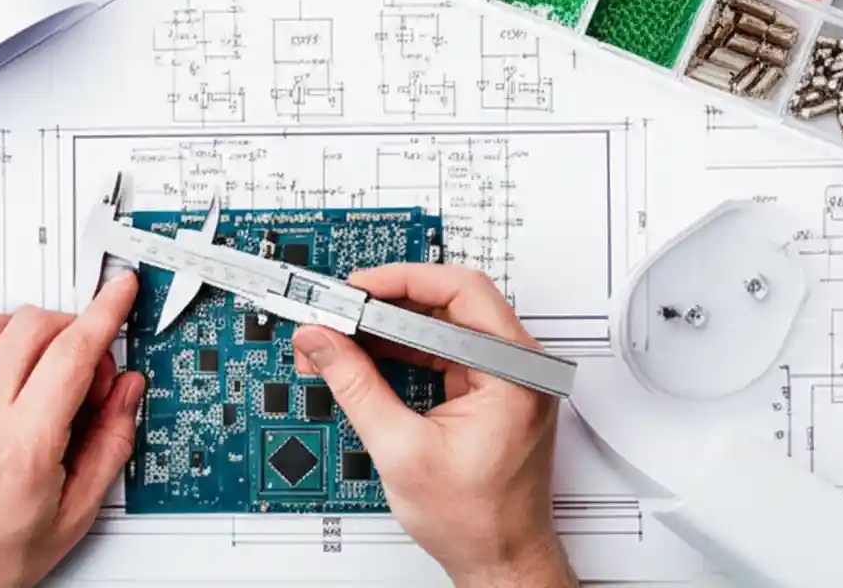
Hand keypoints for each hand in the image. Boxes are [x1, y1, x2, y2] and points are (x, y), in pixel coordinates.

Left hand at [0, 272, 143, 587]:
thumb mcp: (74, 513)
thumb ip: (109, 444)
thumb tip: (126, 393)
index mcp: (23, 445)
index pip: (72, 354)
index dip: (104, 314)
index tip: (120, 291)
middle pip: (35, 327)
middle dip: (74, 333)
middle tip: (87, 377)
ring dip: (31, 333)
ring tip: (45, 372)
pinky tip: (11, 381)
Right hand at [292, 265, 576, 587]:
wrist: (500, 559)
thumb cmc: (477, 521)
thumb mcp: (401, 450)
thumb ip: (356, 386)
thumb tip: (323, 343)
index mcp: (513, 374)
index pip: (459, 292)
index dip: (400, 282)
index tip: (356, 289)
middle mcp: (519, 368)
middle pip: (451, 300)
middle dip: (389, 301)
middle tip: (343, 307)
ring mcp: (506, 377)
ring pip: (444, 322)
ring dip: (392, 326)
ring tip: (345, 332)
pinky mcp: (490, 389)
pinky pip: (444, 349)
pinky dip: (404, 348)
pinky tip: (369, 353)